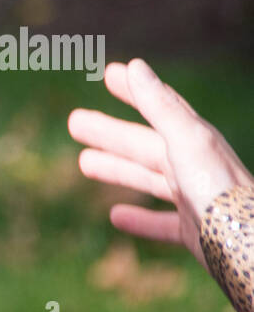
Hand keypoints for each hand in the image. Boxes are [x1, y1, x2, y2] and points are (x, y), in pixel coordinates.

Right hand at [68, 58, 252, 265]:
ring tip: (83, 162)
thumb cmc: (218, 189)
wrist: (246, 245)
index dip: (135, 90)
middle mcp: (195, 167)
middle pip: (145, 144)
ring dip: (116, 168)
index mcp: (194, 140)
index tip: (110, 73)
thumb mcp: (186, 141)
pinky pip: (161, 223)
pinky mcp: (194, 232)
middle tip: (74, 122)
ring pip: (148, 179)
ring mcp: (195, 200)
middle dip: (110, 132)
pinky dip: (139, 218)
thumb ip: (160, 107)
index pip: (160, 107)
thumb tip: (136, 66)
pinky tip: (116, 217)